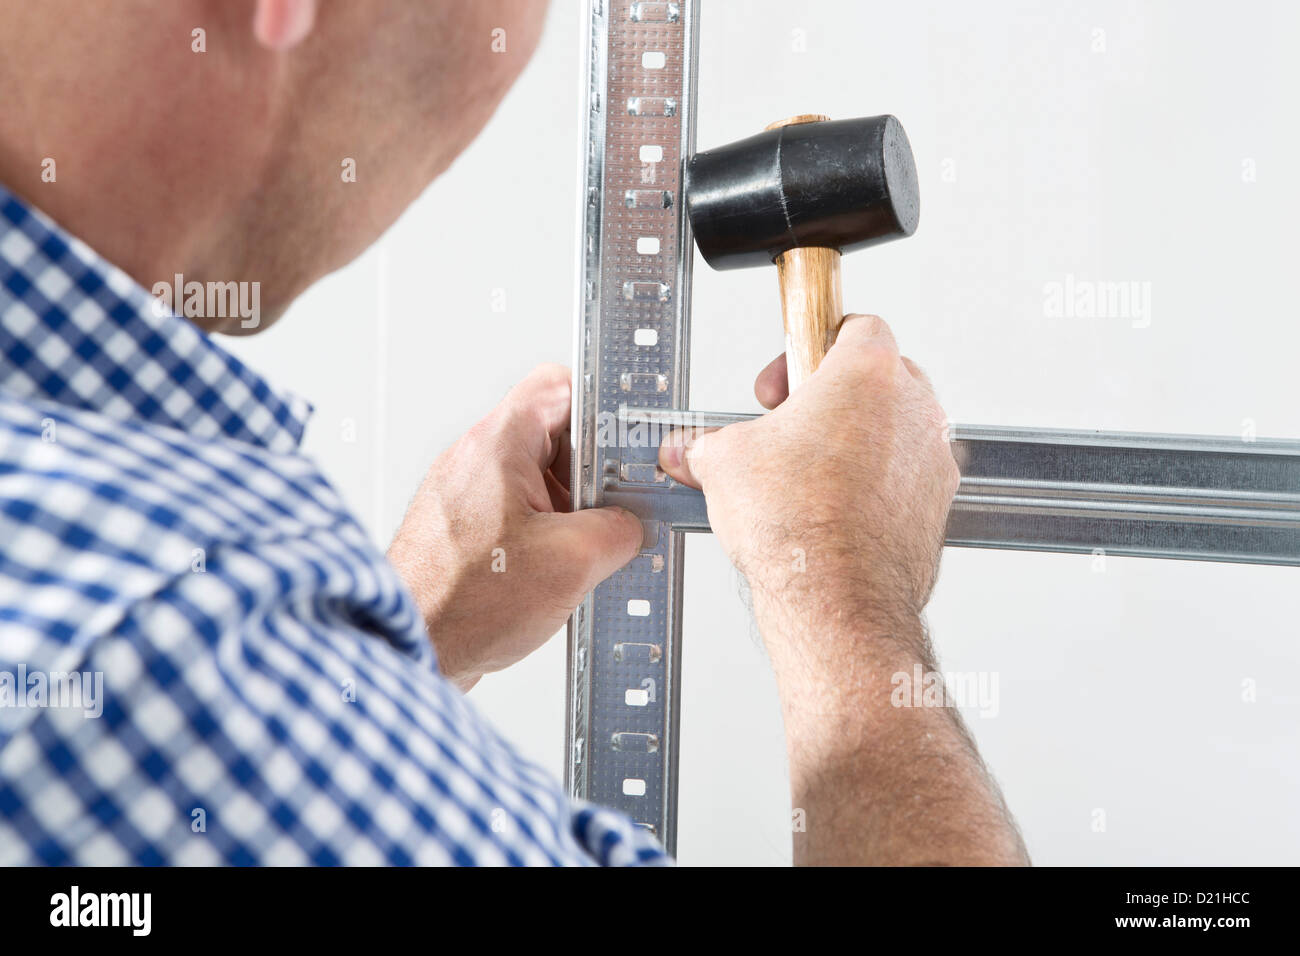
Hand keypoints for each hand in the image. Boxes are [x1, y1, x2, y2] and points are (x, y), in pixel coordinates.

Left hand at [389, 364, 642, 690]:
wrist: (408, 648)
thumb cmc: (458, 603)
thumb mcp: (571, 562)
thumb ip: (617, 529)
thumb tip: (630, 526)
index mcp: (498, 444)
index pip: (560, 385)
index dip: (603, 408)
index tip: (628, 443)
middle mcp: (474, 460)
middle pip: (554, 437)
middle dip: (592, 474)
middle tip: (610, 509)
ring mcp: (464, 494)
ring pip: (537, 480)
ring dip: (568, 512)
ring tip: (580, 550)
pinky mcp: (461, 529)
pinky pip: (516, 515)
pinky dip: (543, 537)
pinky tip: (555, 572)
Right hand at [658, 313, 958, 677]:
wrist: (835, 598)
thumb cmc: (797, 524)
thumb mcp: (724, 462)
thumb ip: (707, 443)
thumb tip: (688, 449)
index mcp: (869, 371)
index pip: (855, 325)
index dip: (810, 345)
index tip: (783, 379)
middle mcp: (916, 406)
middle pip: (880, 375)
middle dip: (833, 396)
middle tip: (791, 425)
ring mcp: (934, 457)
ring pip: (897, 428)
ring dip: (857, 441)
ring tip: (808, 474)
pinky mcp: (939, 504)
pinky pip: (907, 476)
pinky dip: (877, 484)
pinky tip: (834, 510)